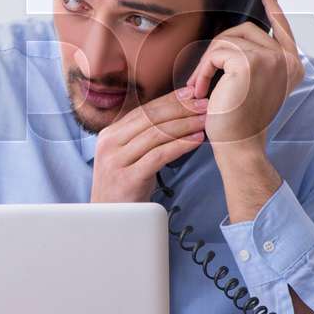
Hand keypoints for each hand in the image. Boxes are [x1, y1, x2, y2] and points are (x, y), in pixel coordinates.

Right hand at [90, 88, 209, 203]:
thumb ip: (141, 137)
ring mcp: (115, 161)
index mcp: (108, 135)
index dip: (169, 100)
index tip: (191, 93)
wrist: (111, 220)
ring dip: (184, 125)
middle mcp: (108, 144)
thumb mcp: (128, 157)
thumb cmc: (126, 187)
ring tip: (204, 121)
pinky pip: (158, 156)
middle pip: (150, 119)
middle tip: (204, 103)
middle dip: (180, 109)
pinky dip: (180, 145)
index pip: (143, 111)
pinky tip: (196, 140)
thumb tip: (173, 116)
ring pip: (155, 135)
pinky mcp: (127, 178)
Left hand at [183, 0, 302, 155]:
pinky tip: (204, 91)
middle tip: (207, 79)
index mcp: (292, 65)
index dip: (272, 3)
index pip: (282, 25)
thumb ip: (253, 58)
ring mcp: (272, 59)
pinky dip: (203, 70)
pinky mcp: (250, 62)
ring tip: (205, 89)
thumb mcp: (252, 84)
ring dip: (208, 64)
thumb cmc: (239, 120)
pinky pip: (216, 52)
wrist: (238, 146)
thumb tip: (236, 33)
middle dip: (219, 50)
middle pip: (244, 29)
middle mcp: (288, 60)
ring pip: (226, 40)